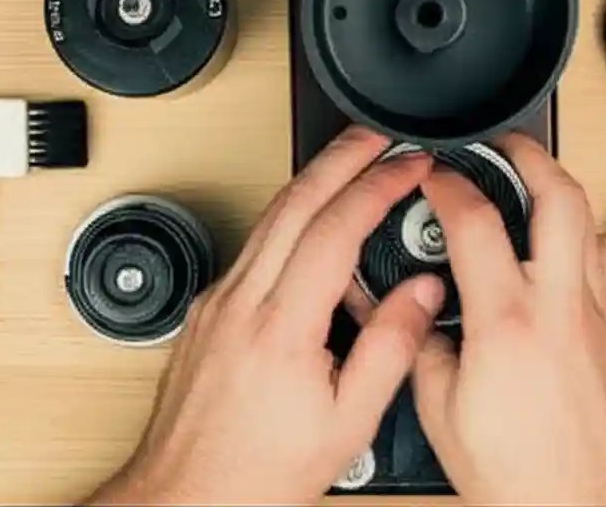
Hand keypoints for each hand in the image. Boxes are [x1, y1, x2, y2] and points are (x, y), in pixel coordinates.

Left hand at [88, 126, 445, 505]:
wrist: (185, 496)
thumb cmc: (257, 472)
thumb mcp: (346, 425)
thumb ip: (390, 350)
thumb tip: (420, 294)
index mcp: (282, 328)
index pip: (334, 228)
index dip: (377, 184)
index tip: (409, 163)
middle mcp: (240, 303)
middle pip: (292, 200)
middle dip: (341, 155)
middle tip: (379, 133)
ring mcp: (217, 303)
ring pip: (269, 218)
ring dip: (314, 180)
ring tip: (354, 162)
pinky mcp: (206, 311)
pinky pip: (255, 245)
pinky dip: (292, 218)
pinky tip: (314, 223)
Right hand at [413, 133, 605, 505]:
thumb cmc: (522, 478)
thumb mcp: (440, 412)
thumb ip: (424, 348)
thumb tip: (420, 315)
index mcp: (508, 322)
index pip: (475, 220)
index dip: (448, 183)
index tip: (434, 174)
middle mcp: (563, 309)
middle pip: (561, 196)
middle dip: (531, 153)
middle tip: (505, 144)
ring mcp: (599, 320)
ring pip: (596, 227)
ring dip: (564, 198)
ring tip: (535, 194)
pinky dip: (588, 245)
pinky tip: (568, 257)